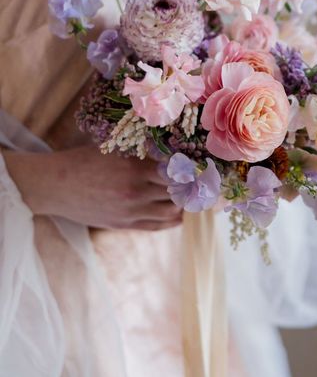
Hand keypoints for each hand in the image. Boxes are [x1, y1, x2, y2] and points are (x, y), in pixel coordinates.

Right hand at [2, 146, 181, 230]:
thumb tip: (171, 151)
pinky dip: (171, 219)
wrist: (56, 186)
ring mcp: (130, 211)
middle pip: (178, 192)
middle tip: (200, 178)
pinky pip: (156, 226)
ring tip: (186, 193)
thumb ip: (142, 153)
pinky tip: (177, 211)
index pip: (176, 171)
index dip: (190, 168)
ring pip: (171, 211)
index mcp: (134, 168)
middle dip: (190, 185)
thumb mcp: (115, 150)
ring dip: (182, 202)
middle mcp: (136, 192)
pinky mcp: (123, 225)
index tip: (199, 163)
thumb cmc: (84, 160)